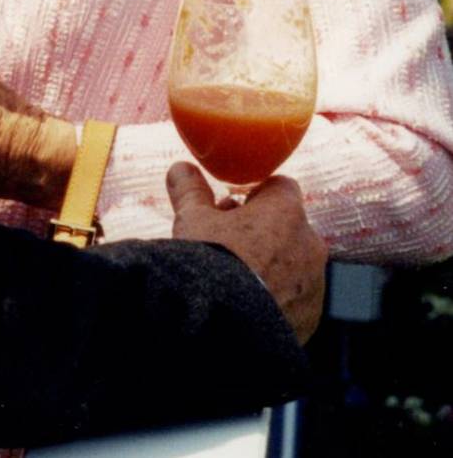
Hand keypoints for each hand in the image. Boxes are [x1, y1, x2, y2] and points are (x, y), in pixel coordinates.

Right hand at [167, 162, 326, 344]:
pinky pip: (296, 300)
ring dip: (273, 267)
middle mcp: (309, 243)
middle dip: (263, 233)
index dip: (254, 196)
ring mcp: (314, 284)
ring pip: (294, 265)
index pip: (279, 187)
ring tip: (237, 281)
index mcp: (286, 210)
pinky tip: (249, 307)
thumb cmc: (211, 261)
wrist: (222, 325)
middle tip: (230, 245)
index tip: (233, 209)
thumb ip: (190, 190)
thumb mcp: (193, 219)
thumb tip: (180, 169)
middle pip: (288, 227)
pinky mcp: (311, 318)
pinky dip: (278, 300)